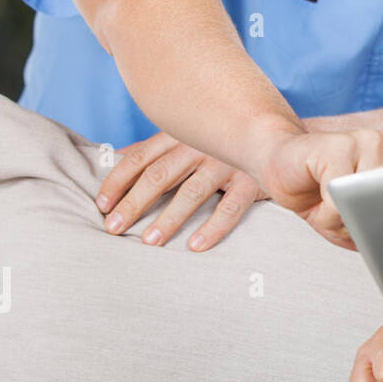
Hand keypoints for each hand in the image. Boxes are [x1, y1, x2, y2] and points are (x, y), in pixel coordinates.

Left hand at [97, 132, 266, 250]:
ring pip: (192, 192)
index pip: (140, 157)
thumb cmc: (224, 141)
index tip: (101, 205)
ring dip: (168, 219)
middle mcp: (200, 145)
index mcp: (181, 135)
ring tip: (148, 242)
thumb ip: (158, 148)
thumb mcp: (190, 136)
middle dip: (133, 203)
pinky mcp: (253, 179)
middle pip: (159, 175)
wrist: (282, 136)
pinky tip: (196, 246)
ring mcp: (227, 161)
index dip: (118, 181)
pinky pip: (230, 207)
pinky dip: (213, 227)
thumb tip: (114, 156)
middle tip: (113, 228)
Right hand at [257, 127, 382, 247]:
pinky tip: (316, 200)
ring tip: (330, 208)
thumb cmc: (322, 191)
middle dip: (372, 223)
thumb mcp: (361, 214)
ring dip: (344, 220)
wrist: (280, 163)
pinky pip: (340, 197)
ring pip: (369, 202)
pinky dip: (326, 215)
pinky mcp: (339, 146)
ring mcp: (367, 139)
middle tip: (349, 218)